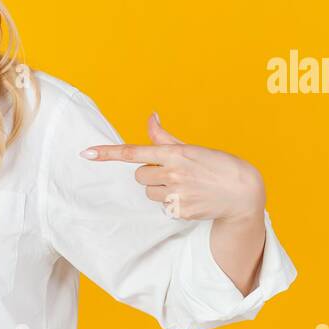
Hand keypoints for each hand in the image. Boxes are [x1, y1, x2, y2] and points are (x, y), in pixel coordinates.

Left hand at [79, 112, 265, 222]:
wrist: (242, 192)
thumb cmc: (216, 165)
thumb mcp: (191, 148)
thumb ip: (164, 138)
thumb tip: (150, 116)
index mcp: (174, 153)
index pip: (133, 152)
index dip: (108, 153)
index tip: (86, 153)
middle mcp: (172, 173)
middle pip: (139, 175)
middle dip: (151, 174)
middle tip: (175, 173)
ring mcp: (175, 194)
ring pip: (148, 192)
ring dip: (160, 189)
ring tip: (184, 186)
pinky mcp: (179, 211)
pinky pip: (162, 207)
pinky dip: (172, 203)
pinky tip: (190, 198)